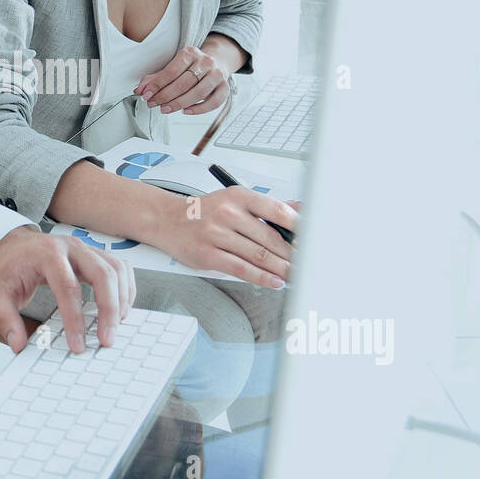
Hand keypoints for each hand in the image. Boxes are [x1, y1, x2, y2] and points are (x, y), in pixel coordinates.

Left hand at [0, 226, 134, 353]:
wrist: (12, 243)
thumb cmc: (8, 265)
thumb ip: (7, 320)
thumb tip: (18, 345)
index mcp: (47, 254)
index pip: (68, 287)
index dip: (75, 318)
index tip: (78, 343)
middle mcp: (71, 248)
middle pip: (102, 274)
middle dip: (109, 309)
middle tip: (107, 338)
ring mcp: (86, 249)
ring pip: (116, 269)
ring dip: (122, 299)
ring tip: (116, 326)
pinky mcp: (94, 254)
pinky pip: (119, 267)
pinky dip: (126, 288)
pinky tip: (121, 308)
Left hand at [135, 46, 232, 116]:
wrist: (216, 62)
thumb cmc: (191, 67)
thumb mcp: (173, 67)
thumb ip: (156, 78)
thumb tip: (139, 89)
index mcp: (190, 53)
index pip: (171, 71)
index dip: (157, 85)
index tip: (146, 95)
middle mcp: (206, 61)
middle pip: (183, 83)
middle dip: (165, 96)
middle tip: (154, 104)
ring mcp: (217, 74)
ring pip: (197, 93)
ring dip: (178, 104)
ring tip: (165, 109)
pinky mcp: (225, 88)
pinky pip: (213, 102)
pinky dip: (199, 109)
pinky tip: (186, 111)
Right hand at [155, 186, 297, 287]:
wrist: (167, 220)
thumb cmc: (204, 211)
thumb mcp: (234, 199)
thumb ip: (266, 206)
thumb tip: (299, 210)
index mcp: (238, 196)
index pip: (276, 210)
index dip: (299, 227)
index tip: (312, 239)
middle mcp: (227, 213)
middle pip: (270, 238)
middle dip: (292, 254)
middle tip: (307, 263)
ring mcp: (216, 235)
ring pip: (257, 255)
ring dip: (281, 268)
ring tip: (295, 275)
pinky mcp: (208, 255)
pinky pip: (241, 269)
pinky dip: (262, 278)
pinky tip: (275, 281)